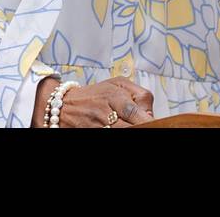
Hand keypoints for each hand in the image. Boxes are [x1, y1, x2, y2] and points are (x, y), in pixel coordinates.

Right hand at [32, 76, 153, 127]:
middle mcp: (104, 112)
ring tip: (132, 125)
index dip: (148, 120)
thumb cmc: (96, 94)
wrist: (63, 106)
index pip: (136, 111)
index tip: (156, 123)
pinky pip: (108, 135)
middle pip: (131, 126)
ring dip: (131, 129)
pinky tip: (118, 128)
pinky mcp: (91, 134)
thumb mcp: (118, 84)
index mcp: (114, 95)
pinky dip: (118, 133)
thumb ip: (139, 95)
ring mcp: (97, 126)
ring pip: (121, 132)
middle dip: (142, 127)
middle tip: (148, 126)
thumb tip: (151, 114)